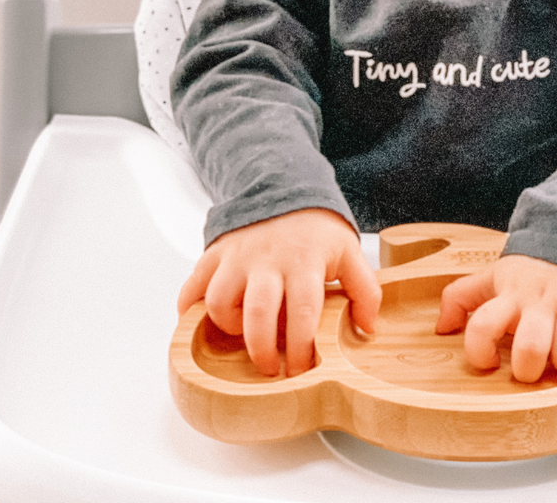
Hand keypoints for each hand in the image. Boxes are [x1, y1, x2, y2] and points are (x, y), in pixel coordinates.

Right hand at [177, 208, 381, 377]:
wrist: (284, 187)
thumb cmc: (316, 230)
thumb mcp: (349, 252)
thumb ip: (364, 290)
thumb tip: (367, 330)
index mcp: (304, 262)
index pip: (302, 311)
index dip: (302, 347)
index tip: (302, 369)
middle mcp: (267, 260)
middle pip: (257, 312)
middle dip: (261, 349)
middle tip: (270, 367)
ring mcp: (236, 256)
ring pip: (219, 301)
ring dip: (229, 326)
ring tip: (244, 334)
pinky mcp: (214, 254)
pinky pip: (191, 287)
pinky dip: (189, 310)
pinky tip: (203, 324)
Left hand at [435, 254, 556, 382]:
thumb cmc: (531, 271)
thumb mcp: (493, 277)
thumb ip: (460, 297)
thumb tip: (440, 328)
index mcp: (508, 295)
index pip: (481, 327)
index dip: (479, 353)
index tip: (489, 363)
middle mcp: (538, 301)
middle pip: (529, 351)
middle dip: (530, 370)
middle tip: (534, 364)